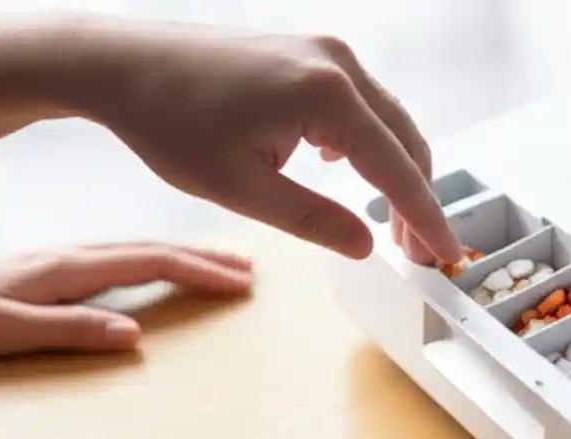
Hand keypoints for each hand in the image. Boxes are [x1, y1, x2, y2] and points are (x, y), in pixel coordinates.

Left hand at [0, 243, 251, 355]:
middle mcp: (62, 257)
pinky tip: (150, 269)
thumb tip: (136, 336)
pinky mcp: (42, 271)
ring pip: (132, 249)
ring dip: (179, 255)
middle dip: (202, 255)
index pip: (148, 263)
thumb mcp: (1, 334)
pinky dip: (148, 261)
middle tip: (249, 265)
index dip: (199, 271)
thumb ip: (67, 331)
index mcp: (62, 269)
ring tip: (215, 262)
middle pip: (148, 248)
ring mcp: (51, 261)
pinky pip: (113, 259)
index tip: (243, 282)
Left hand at [63, 16, 460, 264]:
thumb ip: (314, 220)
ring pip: (389, 123)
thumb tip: (368, 246)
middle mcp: (339, 64)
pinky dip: (372, 144)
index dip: (426, 217)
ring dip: (397, 172)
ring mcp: (328, 52)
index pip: (397, 169)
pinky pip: (364, 105)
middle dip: (417, 200)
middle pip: (407, 142)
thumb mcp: (241, 189)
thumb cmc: (168, 121)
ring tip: (391, 224)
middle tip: (418, 252)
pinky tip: (349, 172)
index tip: (449, 253)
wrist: (121, 63)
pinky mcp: (313, 54)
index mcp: (327, 95)